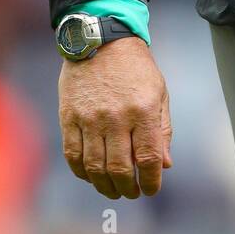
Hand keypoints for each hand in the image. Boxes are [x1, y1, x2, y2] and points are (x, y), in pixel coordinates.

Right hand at [59, 37, 172, 198]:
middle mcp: (116, 117)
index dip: (151, 181)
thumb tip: (165, 164)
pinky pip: (73, 155)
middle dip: (128, 189)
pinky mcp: (69, 117)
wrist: (101, 40)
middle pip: (120, 168)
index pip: (148, 158)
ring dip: (105, 186)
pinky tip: (91, 176)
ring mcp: (90, 118)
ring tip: (113, 190)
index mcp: (143, 110)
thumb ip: (162, 130)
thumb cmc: (136, 68)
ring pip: (95, 167)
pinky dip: (82, 172)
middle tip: (132, 193)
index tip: (151, 189)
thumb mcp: (159, 92)